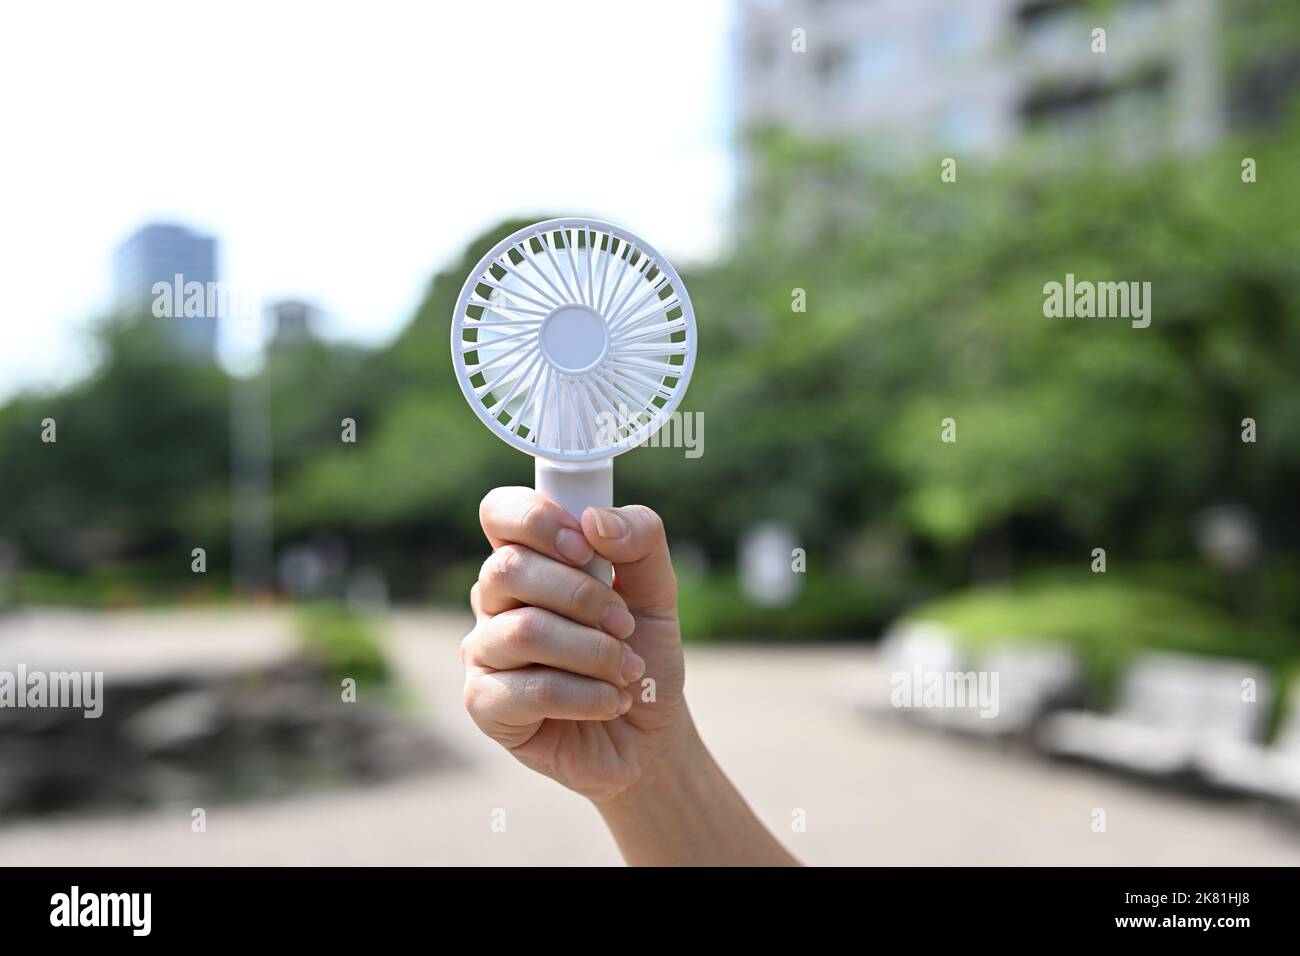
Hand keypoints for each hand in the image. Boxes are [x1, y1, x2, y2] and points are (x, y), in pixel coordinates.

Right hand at [461, 487, 687, 804]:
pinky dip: (588, 696)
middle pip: (508, 569)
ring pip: (524, 631)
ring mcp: (483, 652)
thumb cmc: (642, 653)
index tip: (587, 550)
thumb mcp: (658, 591)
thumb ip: (640, 540)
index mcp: (530, 560)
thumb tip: (593, 521)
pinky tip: (613, 702)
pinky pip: (532, 689)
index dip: (539, 521)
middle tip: (623, 625)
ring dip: (594, 651)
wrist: (648, 734)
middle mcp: (495, 601)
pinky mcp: (485, 704)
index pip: (500, 511)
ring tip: (627, 670)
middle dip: (583, 596)